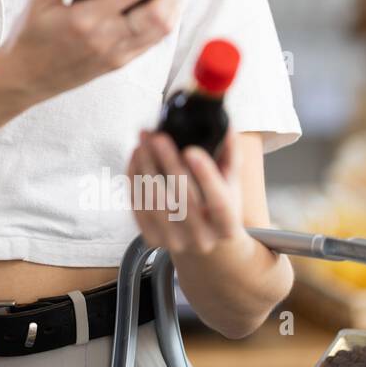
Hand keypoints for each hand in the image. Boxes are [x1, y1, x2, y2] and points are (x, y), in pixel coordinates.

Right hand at [0, 0, 189, 103]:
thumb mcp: (38, 2)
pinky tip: (166, 8)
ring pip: (161, 32)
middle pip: (158, 15)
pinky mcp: (118, 64)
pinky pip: (151, 43)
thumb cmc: (29, 38)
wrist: (24, 78)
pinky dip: (165, 24)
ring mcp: (115, 54)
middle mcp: (105, 39)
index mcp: (85, 19)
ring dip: (175, 6)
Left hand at [126, 125, 246, 256]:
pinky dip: (134, 177)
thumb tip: (226, 124)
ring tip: (143, 142)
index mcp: (227, 227)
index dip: (205, 176)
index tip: (191, 150)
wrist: (201, 239)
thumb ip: (229, 155)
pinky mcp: (151, 239)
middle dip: (167, 163)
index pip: (218, 203)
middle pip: (182, 199)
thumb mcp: (230, 184)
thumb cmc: (217, 205)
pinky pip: (138, 204)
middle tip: (157, 136)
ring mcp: (174, 242)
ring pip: (155, 200)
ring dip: (145, 166)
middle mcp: (201, 239)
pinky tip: (136, 157)